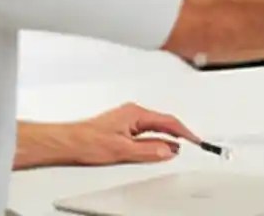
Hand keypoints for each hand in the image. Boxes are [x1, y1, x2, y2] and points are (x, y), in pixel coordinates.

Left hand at [14, 103, 200, 169]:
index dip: (184, 132)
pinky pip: (145, 131)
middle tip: (190, 144)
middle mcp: (132, 113)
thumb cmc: (88, 140)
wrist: (68, 142)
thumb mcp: (122, 149)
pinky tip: (155, 148)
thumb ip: (148, 150)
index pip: (167, 121)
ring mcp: (127, 119)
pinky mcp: (122, 127)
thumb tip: (167, 150)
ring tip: (174, 149)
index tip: (194, 140)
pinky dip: (154, 139)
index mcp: (136, 113)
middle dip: (177, 134)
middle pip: (162, 123)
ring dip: (165, 138)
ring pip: (154, 128)